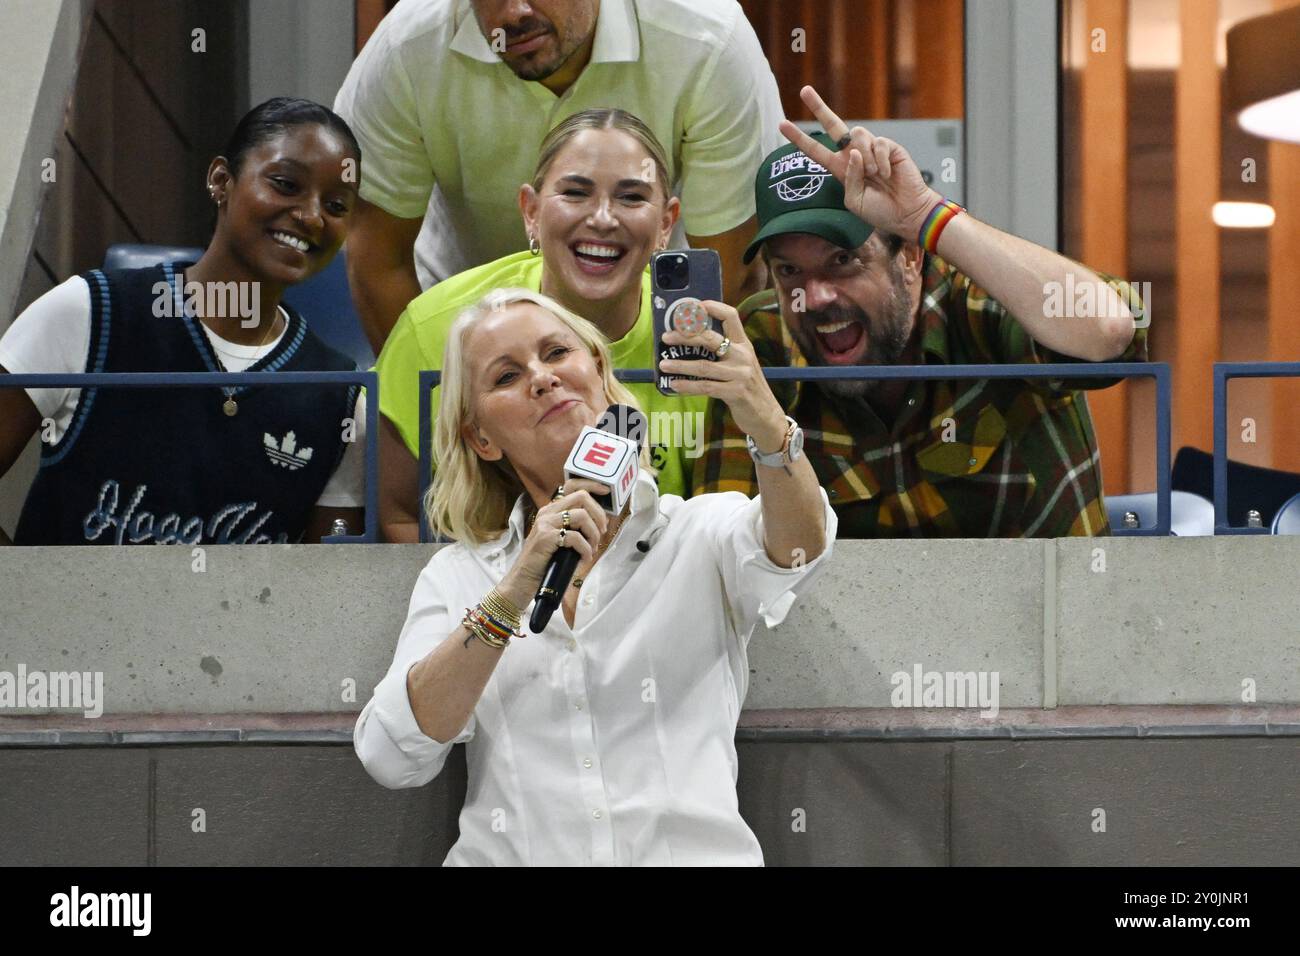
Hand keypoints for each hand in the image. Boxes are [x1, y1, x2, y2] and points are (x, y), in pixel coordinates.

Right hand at [497, 478, 609, 607]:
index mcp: (551, 510)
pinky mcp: (546, 537)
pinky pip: (575, 537)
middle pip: (581, 497)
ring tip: (591, 549)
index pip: (572, 486)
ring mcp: (545, 524)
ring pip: (581, 516)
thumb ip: (574, 528)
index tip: (606, 493)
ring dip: (593, 534)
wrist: (522, 580)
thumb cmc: (544, 563)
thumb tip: (600, 525)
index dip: (592, 486)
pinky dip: (585, 549)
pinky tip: (584, 559)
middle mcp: (547, 512)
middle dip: (598, 514)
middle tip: (601, 532)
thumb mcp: (560, 540)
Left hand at [660, 301, 787, 451]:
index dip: (712, 307)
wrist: (767, 415)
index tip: (694, 306)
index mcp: (744, 344)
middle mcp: (743, 356)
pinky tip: (675, 385)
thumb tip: (693, 341)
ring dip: (680, 365)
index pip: (731, 316)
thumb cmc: (749, 388)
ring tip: (663, 364)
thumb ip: (725, 352)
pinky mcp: (735, 393)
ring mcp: (739, 375)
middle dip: (685, 336)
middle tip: (666, 337)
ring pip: (703, 366)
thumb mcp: (742, 364)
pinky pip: (706, 387)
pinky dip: (688, 386)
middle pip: (710, 338)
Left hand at [779, 85, 941, 240]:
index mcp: (840, 169)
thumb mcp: (854, 201)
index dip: (799, 138)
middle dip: (818, 107)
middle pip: (833, 125)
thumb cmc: (879, 211)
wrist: (907, 213)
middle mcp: (854, 154)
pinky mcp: (889, 146)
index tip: (782, 124)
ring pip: (857, 134)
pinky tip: (888, 174)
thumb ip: (848, 178)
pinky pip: (878, 143)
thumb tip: (853, 153)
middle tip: (804, 90)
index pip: (816, 150)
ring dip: (865, 158)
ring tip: (876, 176)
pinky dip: (881, 161)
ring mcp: (871, 149)